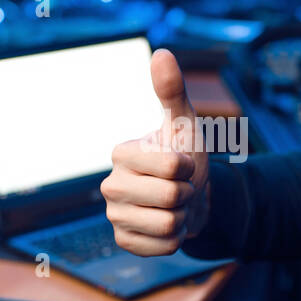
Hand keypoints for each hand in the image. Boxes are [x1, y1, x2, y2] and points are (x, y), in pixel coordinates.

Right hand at [100, 49, 210, 255]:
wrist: (190, 197)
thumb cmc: (185, 156)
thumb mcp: (183, 123)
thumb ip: (172, 91)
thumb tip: (162, 53)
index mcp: (121, 154)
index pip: (173, 166)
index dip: (188, 166)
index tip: (181, 164)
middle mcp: (110, 185)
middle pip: (171, 197)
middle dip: (187, 193)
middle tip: (180, 187)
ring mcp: (114, 216)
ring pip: (168, 225)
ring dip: (183, 216)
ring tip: (175, 205)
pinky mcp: (124, 241)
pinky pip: (163, 246)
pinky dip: (176, 238)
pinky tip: (168, 224)